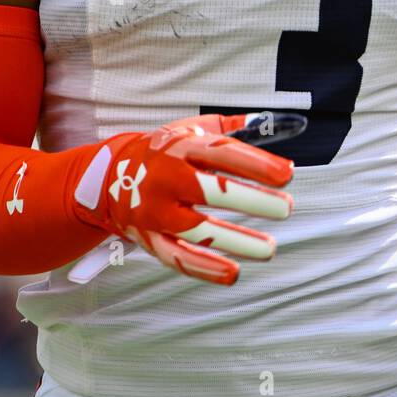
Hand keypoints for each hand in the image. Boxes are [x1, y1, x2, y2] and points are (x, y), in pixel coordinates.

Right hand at [75, 113, 293, 285]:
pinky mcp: (150, 239)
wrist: (109, 176)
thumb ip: (236, 127)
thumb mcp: (193, 128)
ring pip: (198, 230)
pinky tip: (233, 273)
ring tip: (269, 248)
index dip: (256, 164)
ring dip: (236, 241)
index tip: (288, 174)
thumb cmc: (165, 150)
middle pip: (212, 191)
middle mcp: (168, 178)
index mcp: (182, 146)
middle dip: (252, 200)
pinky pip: (178, 257)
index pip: (222, 154)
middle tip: (287, 208)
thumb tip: (284, 123)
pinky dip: (205, 268)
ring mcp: (157, 211)